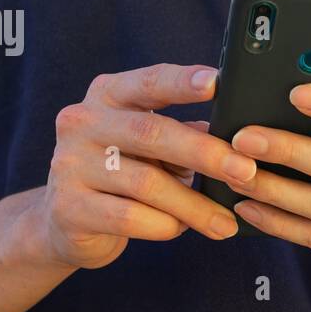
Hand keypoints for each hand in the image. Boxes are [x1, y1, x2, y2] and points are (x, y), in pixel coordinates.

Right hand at [31, 63, 258, 268]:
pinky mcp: (68, 208)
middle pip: (151, 133)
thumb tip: (239, 139)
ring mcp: (69, 164)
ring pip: (146, 183)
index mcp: (107, 95)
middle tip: (245, 172)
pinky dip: (165, 225)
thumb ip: (186, 135)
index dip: (182, 82)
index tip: (216, 82)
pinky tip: (180, 229)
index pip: (149, 82)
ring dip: (193, 205)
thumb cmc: (122, 174)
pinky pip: (130, 218)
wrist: (66, 223)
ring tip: (224, 222)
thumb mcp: (151, 148)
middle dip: (205, 154)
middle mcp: (81, 122)